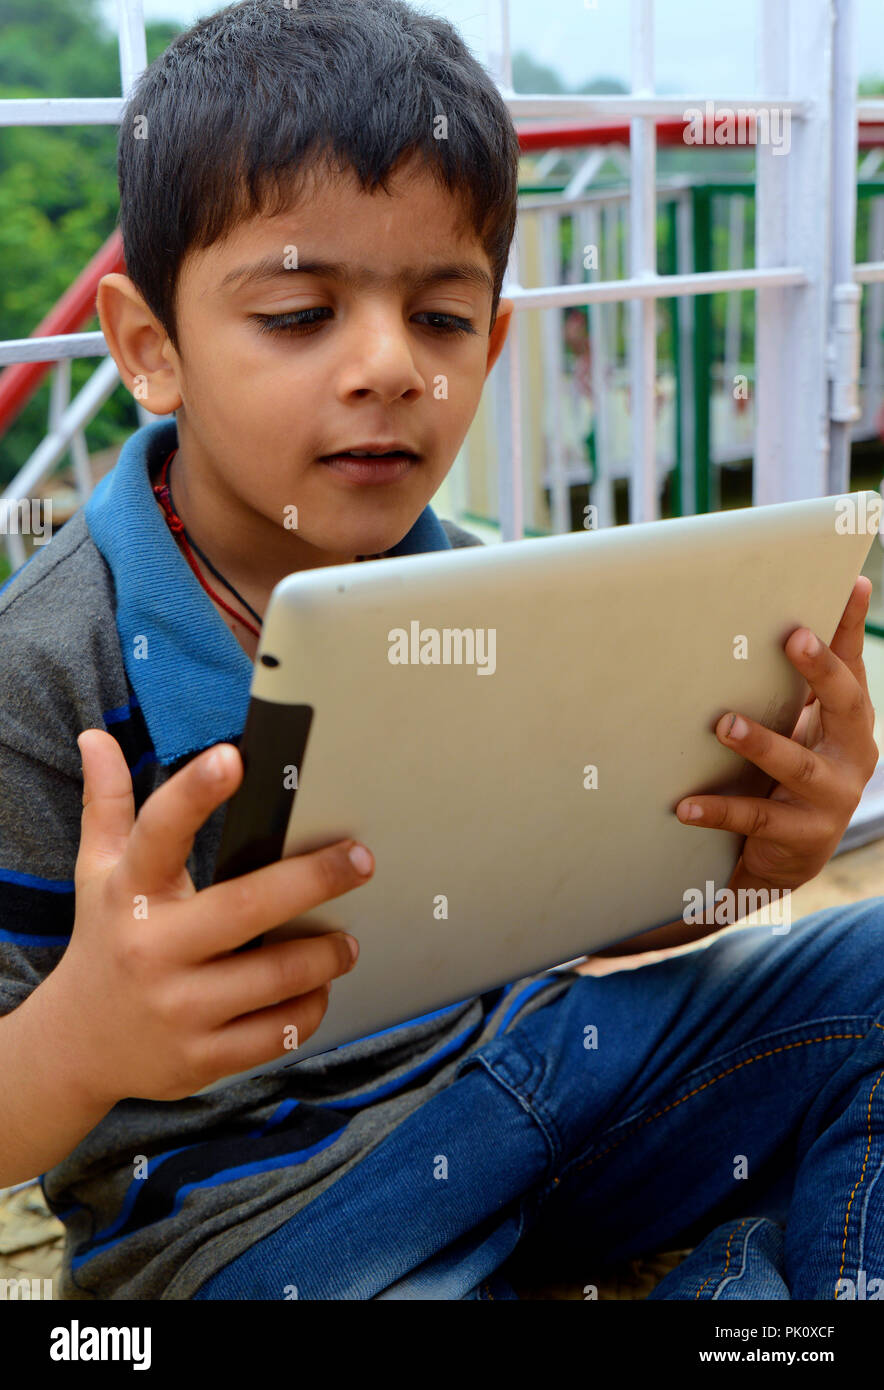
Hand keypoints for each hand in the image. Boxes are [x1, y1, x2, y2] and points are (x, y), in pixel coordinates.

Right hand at [50, 730, 370, 1104]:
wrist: (75, 1047)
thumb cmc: (106, 940)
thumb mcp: (97, 873)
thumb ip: (108, 804)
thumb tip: (98, 737)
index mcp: (131, 892)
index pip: (160, 833)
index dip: (196, 792)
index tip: (234, 757)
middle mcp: (152, 949)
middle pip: (248, 906)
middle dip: (315, 879)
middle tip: (360, 861)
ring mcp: (177, 1009)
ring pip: (276, 976)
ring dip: (326, 954)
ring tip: (346, 941)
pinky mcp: (200, 1059)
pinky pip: (277, 1033)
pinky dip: (310, 1007)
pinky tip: (318, 988)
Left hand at [674, 577, 878, 893]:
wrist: (786, 858)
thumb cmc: (785, 775)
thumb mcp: (797, 728)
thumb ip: (792, 686)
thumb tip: (769, 618)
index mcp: (850, 723)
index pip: (852, 667)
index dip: (851, 627)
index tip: (850, 584)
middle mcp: (852, 757)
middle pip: (846, 706)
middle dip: (821, 671)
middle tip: (794, 638)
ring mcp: (832, 799)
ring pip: (798, 767)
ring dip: (761, 743)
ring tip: (724, 725)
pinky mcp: (802, 837)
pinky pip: (757, 819)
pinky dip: (719, 810)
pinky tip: (686, 806)